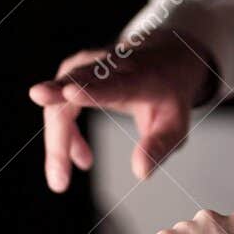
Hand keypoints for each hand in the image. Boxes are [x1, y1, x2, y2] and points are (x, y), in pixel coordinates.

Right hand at [28, 31, 215, 192]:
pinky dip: (63, 134)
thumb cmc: (170, 95)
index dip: (92, 89)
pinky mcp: (74, 69)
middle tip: (57, 176)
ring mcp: (88, 63)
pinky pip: (59, 103)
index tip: (69, 93)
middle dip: (59, 125)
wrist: (167, 56)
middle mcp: (111, 63)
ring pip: (60, 98)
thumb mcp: (176, 124)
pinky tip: (81, 157)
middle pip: (76, 87)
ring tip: (63, 177)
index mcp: (141, 76)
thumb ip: (159, 147)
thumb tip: (140, 172)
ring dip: (57, 141)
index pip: (115, 83)